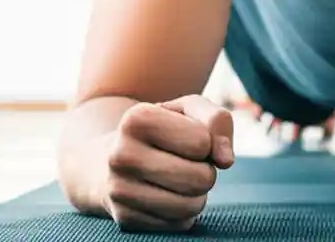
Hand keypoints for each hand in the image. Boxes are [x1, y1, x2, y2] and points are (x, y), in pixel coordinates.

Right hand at [101, 94, 234, 232]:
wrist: (108, 160)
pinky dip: (183, 212)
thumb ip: (217, 120)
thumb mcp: (188, 110)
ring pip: (191, 206)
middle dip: (205, 170)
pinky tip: (164, 195)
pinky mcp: (125, 219)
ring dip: (197, 194)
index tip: (185, 137)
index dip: (205, 141)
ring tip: (179, 179)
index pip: (202, 142)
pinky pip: (179, 224)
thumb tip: (226, 160)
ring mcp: (120, 190)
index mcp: (136, 119)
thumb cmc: (160, 129)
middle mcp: (121, 154)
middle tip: (187, 162)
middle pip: (201, 177)